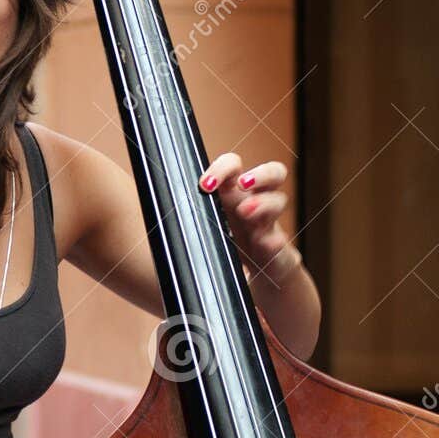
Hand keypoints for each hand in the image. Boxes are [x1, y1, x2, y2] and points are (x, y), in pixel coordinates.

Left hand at [198, 153, 300, 280]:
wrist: (253, 271)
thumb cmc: (225, 239)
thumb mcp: (205, 222)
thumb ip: (190, 210)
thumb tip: (156, 203)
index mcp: (235, 192)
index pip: (235, 166)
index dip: (223, 168)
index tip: (206, 184)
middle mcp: (256, 201)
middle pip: (274, 172)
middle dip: (260, 174)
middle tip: (242, 184)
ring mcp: (269, 223)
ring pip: (279, 201)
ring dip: (264, 203)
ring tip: (245, 212)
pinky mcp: (277, 249)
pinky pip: (282, 242)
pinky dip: (274, 241)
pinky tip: (266, 243)